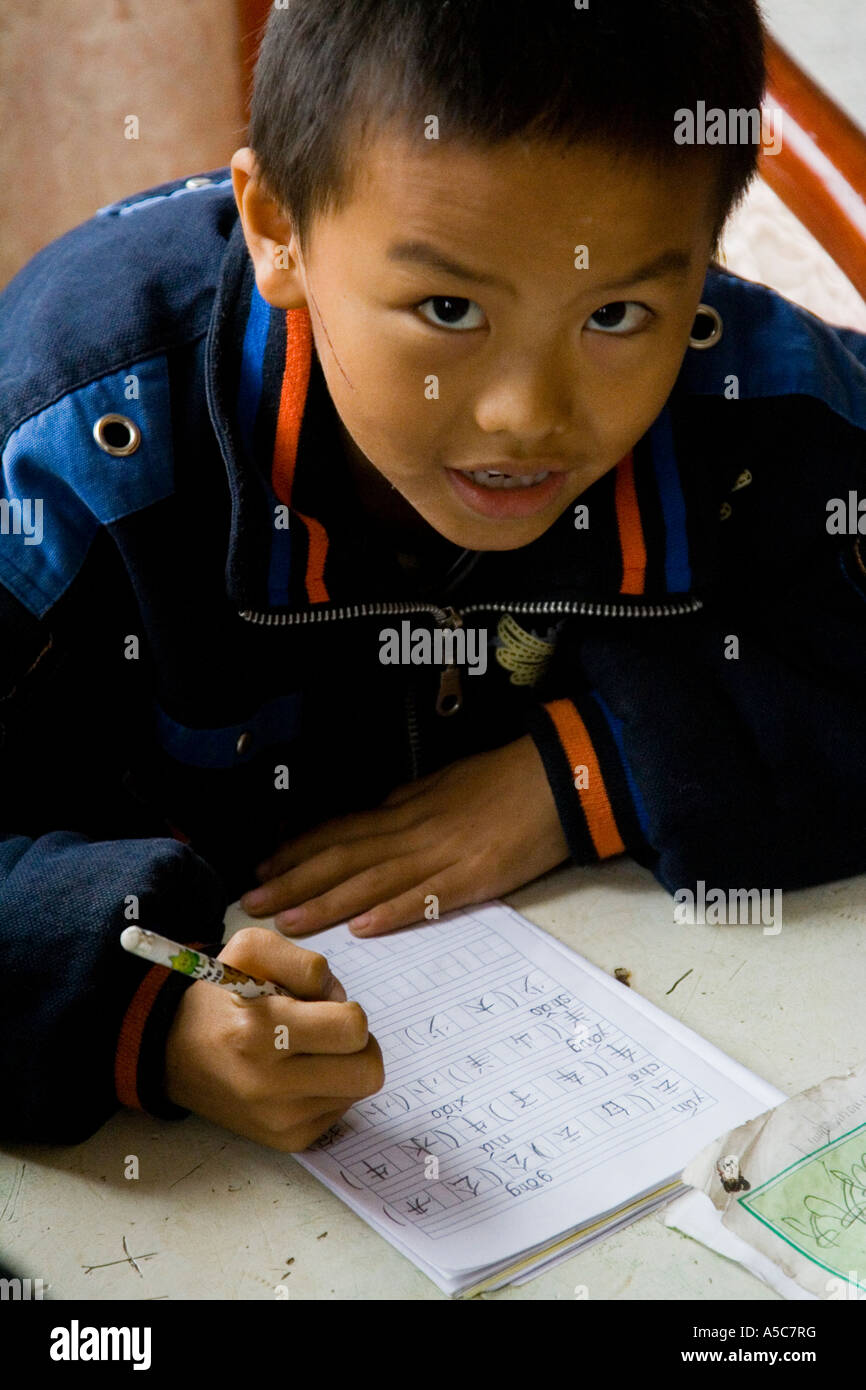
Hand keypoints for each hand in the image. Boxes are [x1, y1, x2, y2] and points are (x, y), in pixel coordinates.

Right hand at [164, 928, 383, 1150]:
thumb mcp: (250, 951)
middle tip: (330, 1031)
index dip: (346, 1009)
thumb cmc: (222, 996)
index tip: (320, 1006)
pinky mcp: (287, 1140)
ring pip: (358, 1091)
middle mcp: (269, 1084)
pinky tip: (301, 1073)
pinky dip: (330, 1089)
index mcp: (260, 1032)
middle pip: (368, 1072)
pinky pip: (340, 1111)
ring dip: (345, 1065)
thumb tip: (339, 1000)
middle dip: (359, 1045)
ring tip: (311, 1050)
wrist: (175, 1053)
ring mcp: (279, 1120)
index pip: (352, 1028)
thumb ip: (303, 961)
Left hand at [240, 734, 568, 936]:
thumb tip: (375, 818)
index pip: (340, 831)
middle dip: (294, 882)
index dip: (298, 851)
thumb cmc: (503, 779)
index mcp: (406, 809)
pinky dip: (393, 913)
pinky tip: (362, 928)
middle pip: (344, 859)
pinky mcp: (475, 878)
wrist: (559, 777)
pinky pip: (428, 898)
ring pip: (373, 881)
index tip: (262, 868)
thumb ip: (408, 805)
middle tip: (251, 903)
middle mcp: (415, 831)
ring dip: (327, 903)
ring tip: (288, 922)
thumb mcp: (444, 784)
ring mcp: (444, 856)